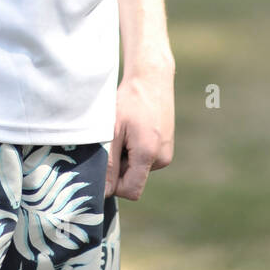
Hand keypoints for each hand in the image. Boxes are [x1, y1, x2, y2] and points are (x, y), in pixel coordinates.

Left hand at [105, 64, 173, 200]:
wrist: (151, 78)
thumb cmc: (130, 101)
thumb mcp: (112, 131)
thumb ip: (109, 164)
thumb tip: (105, 192)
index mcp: (149, 155)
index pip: (132, 191)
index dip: (114, 185)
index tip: (103, 165)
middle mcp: (162, 158)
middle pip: (134, 180)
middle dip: (120, 167)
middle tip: (114, 140)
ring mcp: (166, 152)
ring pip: (138, 169)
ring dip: (127, 157)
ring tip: (124, 131)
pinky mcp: (166, 146)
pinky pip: (146, 158)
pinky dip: (135, 149)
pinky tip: (133, 130)